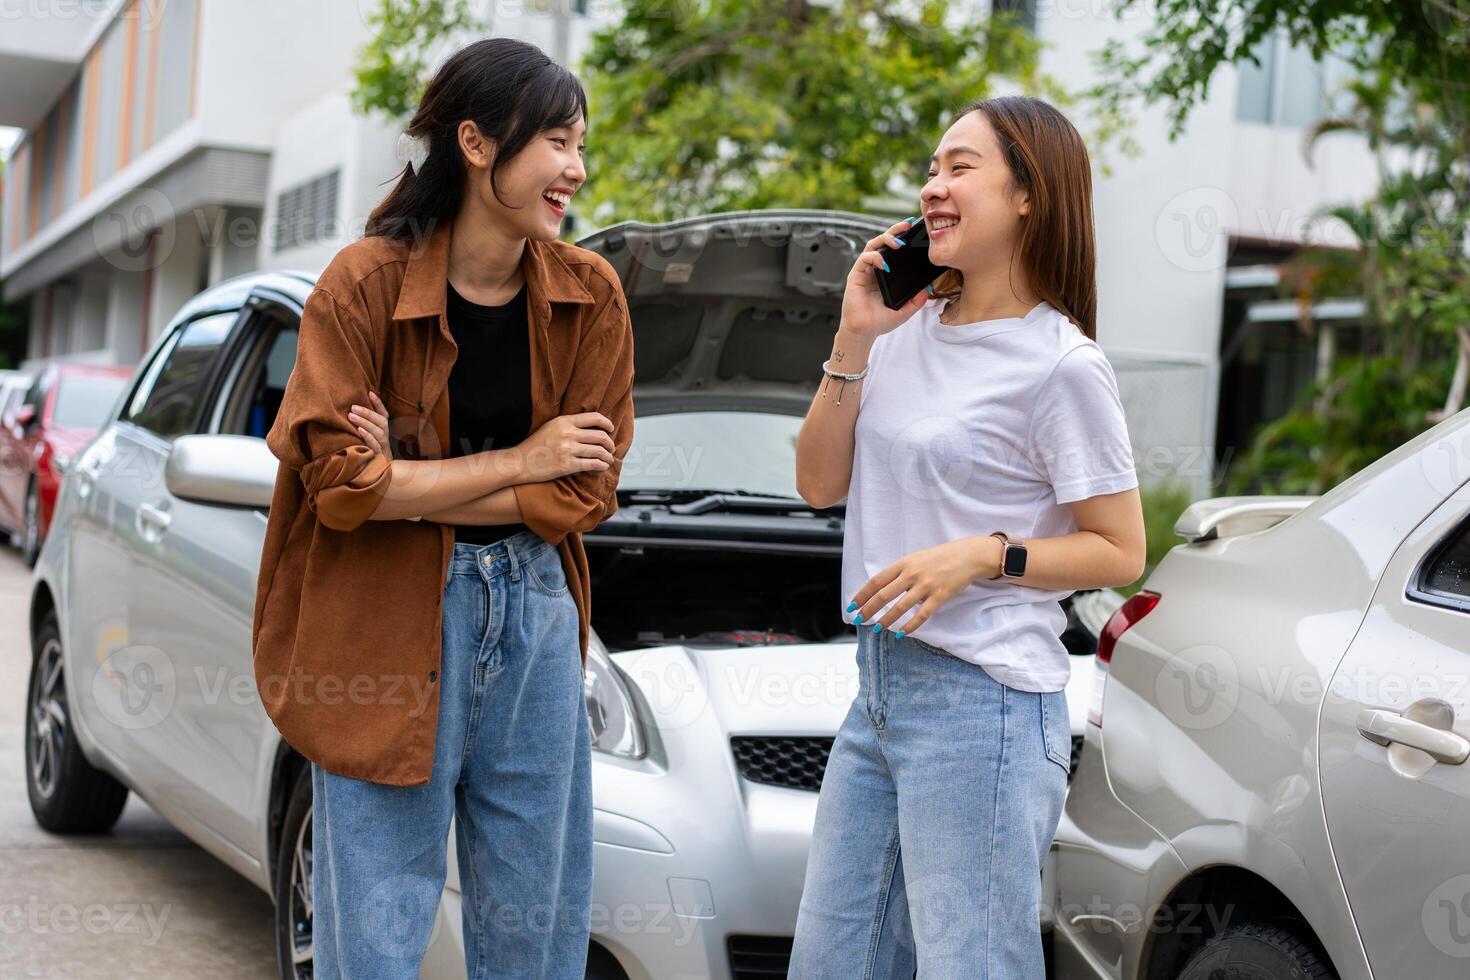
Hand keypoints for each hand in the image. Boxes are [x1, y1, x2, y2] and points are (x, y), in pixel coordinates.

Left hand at [347, 392, 391, 461]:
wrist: (373, 478)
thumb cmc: (365, 456)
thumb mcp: (364, 440)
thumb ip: (361, 428)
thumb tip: (349, 412)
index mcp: (383, 433)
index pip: (384, 415)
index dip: (378, 404)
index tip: (369, 392)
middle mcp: (385, 439)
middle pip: (382, 422)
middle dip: (368, 413)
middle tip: (353, 407)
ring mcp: (383, 449)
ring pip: (379, 432)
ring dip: (366, 423)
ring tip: (351, 416)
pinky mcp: (379, 458)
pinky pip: (376, 446)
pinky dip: (368, 437)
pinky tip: (359, 431)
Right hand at [516, 412, 615, 482]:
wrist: (519, 462)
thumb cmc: (535, 446)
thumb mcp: (551, 427)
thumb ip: (569, 425)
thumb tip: (591, 428)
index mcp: (564, 421)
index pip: (594, 418)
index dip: (607, 423)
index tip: (610, 429)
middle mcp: (567, 433)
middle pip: (600, 436)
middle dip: (610, 443)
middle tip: (611, 448)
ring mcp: (568, 449)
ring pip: (599, 451)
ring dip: (608, 456)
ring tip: (608, 459)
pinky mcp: (567, 465)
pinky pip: (593, 464)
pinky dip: (602, 466)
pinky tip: (602, 467)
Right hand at [838, 216, 932, 341]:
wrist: (864, 331)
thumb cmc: (880, 321)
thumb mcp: (906, 310)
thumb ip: (917, 299)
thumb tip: (929, 288)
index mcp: (886, 273)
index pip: (894, 250)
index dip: (903, 238)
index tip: (916, 231)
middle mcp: (875, 268)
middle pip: (884, 242)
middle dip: (895, 230)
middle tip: (907, 225)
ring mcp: (865, 270)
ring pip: (873, 245)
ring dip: (885, 239)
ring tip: (898, 242)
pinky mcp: (856, 275)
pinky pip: (864, 258)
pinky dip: (874, 256)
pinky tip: (883, 262)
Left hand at [847, 536, 1000, 636]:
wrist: (967, 555)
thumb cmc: (939, 557)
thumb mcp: (916, 558)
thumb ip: (900, 572)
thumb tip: (882, 589)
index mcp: (904, 563)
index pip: (877, 581)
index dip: (862, 595)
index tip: (852, 605)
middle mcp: (912, 574)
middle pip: (884, 595)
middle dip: (869, 610)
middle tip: (859, 620)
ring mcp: (926, 585)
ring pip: (900, 607)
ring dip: (886, 620)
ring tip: (877, 628)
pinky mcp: (939, 596)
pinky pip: (921, 615)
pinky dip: (910, 626)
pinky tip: (901, 633)